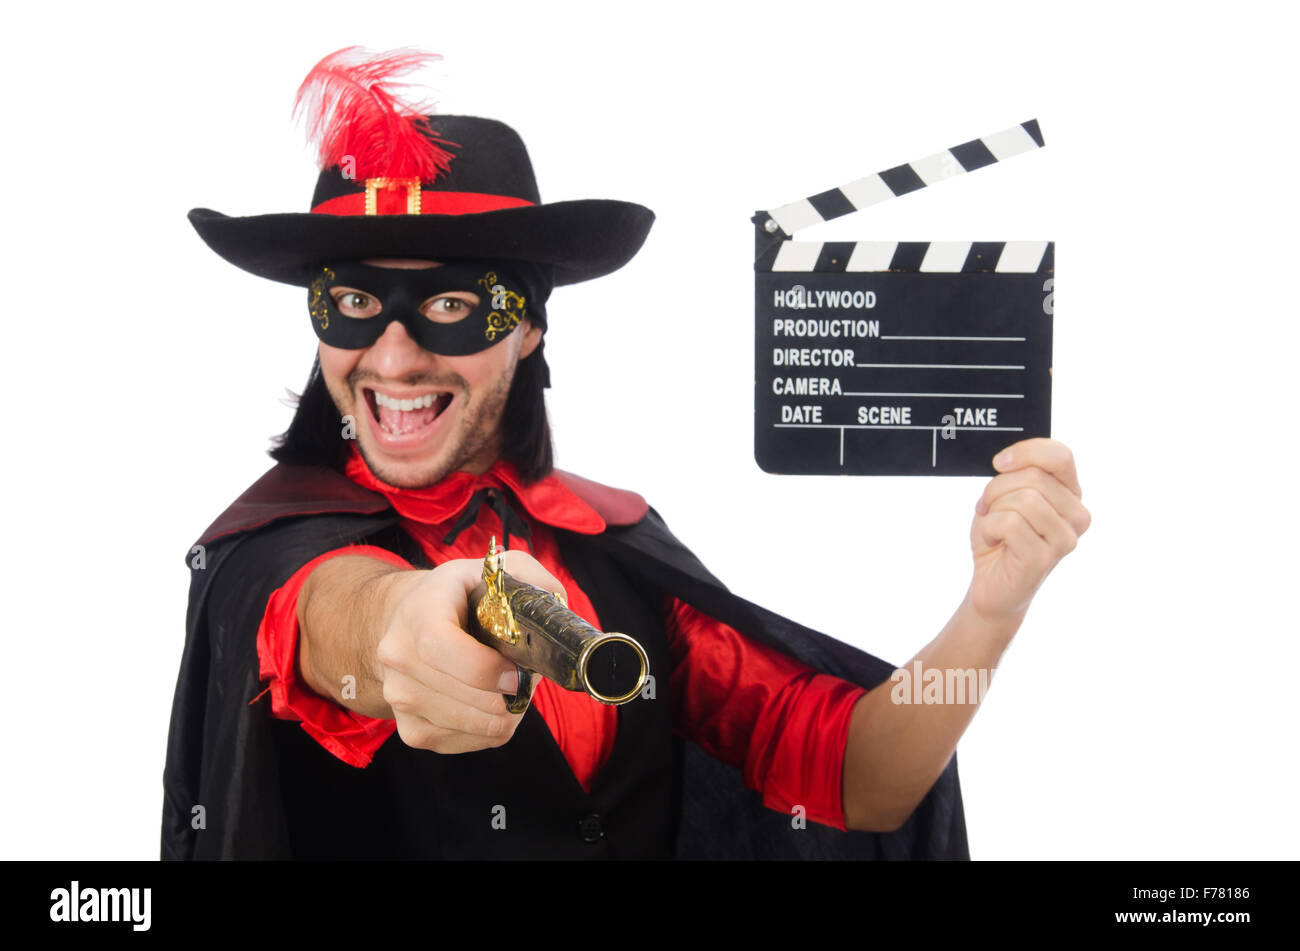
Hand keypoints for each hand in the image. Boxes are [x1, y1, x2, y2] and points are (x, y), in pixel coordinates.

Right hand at [376, 550, 564, 753]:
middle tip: (522, 673)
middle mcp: (398, 657)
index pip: (439, 647)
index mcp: (417, 612)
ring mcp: (400, 698)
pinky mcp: (412, 731)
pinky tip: (488, 701)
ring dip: (506, 710)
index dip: (486, 669)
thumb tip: (556, 606)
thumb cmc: (458, 598)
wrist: (406, 623)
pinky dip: (493, 727)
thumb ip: (530, 578)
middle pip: (468, 698)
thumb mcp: (491, 571)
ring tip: (506, 684)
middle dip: (511, 691)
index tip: (518, 673)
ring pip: (478, 725)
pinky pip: (472, 741)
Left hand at [969, 437, 1090, 622]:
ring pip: (1023, 499)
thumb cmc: (999, 538)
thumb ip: (1018, 475)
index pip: (1059, 456)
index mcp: (1070, 494)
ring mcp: (1065, 539)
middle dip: (997, 489)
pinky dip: (989, 529)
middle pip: (1033, 477)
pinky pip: (1010, 524)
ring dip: (993, 511)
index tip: (999, 463)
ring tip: (993, 528)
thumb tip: (1008, 461)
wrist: (991, 584)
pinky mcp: (1045, 558)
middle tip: (988, 508)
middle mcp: (1077, 516)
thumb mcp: (1007, 496)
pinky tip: (993, 542)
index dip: (1025, 452)